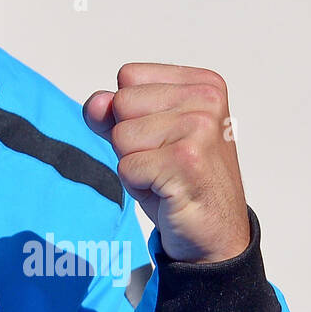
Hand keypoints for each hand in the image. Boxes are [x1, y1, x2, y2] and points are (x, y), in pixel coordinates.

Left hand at [83, 63, 250, 262]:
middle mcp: (206, 99)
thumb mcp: (141, 137)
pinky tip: (167, 192)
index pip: (128, 76)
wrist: (214, 235)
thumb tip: (96, 102)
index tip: (163, 139)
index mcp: (202, 84)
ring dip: (133, 164)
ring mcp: (200, 128)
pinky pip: (126, 166)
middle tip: (164, 162)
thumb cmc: (180, 181)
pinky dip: (137, 186)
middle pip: (121, 103)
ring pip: (120, 136)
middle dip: (129, 140)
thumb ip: (113, 112)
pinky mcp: (187, 160)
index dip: (130, 114)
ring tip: (166, 177)